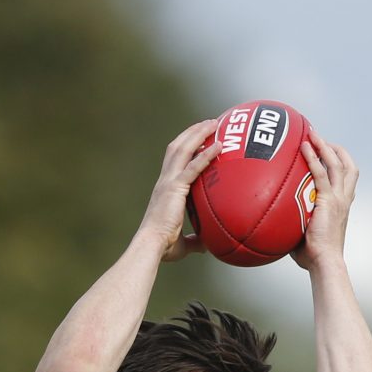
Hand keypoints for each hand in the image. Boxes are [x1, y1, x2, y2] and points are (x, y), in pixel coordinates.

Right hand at [142, 119, 218, 262]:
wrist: (151, 246)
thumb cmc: (163, 248)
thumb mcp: (182, 244)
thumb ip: (194, 241)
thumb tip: (207, 246)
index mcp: (164, 189)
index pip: (173, 161)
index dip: (185, 146)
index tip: (198, 137)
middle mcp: (164, 180)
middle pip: (177, 147)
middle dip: (192, 132)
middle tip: (209, 122)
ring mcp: (168, 182)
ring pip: (183, 149)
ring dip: (199, 133)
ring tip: (214, 123)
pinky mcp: (175, 187)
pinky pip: (194, 166)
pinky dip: (206, 154)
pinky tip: (219, 145)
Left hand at [292, 133, 358, 273]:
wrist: (324, 262)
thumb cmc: (313, 255)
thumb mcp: (304, 231)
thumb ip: (294, 219)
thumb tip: (271, 217)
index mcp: (342, 205)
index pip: (347, 177)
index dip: (340, 161)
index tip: (327, 152)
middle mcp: (344, 198)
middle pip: (348, 164)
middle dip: (335, 148)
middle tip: (319, 138)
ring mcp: (338, 198)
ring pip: (336, 163)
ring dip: (324, 146)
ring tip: (311, 133)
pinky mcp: (328, 201)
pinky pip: (320, 173)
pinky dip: (313, 158)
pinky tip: (303, 147)